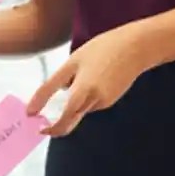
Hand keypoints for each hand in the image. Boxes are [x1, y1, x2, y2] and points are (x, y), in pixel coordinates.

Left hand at [26, 21, 153, 136]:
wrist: (136, 47)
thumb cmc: (102, 49)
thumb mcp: (73, 62)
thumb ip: (54, 83)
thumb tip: (38, 103)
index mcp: (84, 90)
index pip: (64, 118)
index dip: (51, 127)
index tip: (38, 128)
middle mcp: (95, 101)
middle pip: (72, 119)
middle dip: (57, 122)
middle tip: (42, 118)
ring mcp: (105, 102)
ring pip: (80, 109)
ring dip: (71, 103)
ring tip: (79, 74)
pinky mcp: (111, 100)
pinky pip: (90, 102)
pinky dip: (83, 96)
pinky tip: (91, 75)